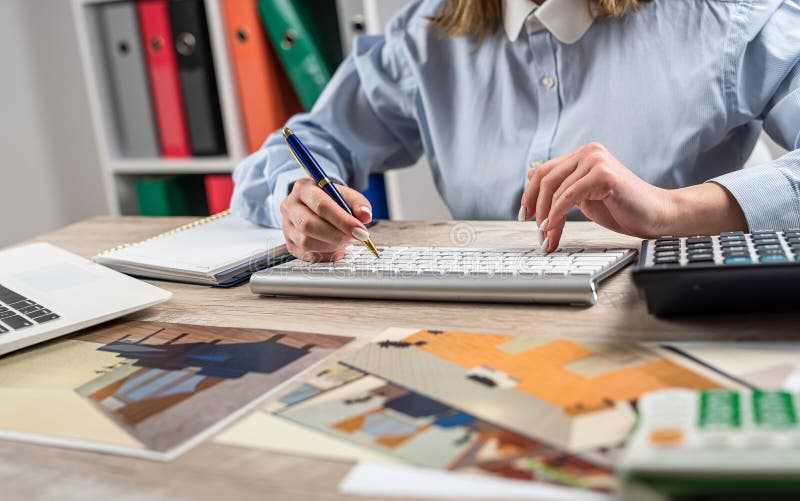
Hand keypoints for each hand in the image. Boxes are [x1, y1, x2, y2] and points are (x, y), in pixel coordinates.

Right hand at [280, 178, 372, 261]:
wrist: (313, 207)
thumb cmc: (330, 200)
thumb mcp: (345, 195)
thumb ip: (358, 203)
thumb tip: (365, 215)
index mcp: (303, 188)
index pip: (321, 205)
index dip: (342, 220)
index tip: (360, 230)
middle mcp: (290, 206)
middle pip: (309, 225)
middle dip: (337, 235)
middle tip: (355, 238)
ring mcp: (286, 226)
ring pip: (306, 242)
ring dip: (331, 245)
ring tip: (344, 240)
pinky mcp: (289, 243)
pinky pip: (307, 254)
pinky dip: (326, 254)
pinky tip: (336, 248)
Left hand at [519, 142, 745, 251]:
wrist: (658, 215)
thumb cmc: (624, 208)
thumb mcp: (584, 197)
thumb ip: (563, 188)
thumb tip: (531, 179)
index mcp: (582, 155)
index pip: (544, 171)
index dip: (529, 195)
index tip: (524, 216)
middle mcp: (588, 152)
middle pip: (545, 178)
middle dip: (535, 208)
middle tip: (535, 231)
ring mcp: (596, 160)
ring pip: (555, 190)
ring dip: (547, 218)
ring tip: (547, 238)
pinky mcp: (603, 174)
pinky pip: (569, 196)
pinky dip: (558, 215)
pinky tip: (554, 229)